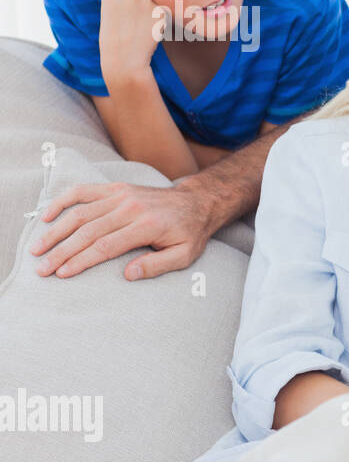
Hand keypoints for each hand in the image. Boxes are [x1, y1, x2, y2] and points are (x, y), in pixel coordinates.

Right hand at [29, 179, 216, 280]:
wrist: (197, 202)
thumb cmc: (190, 233)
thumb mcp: (185, 255)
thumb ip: (158, 266)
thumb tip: (128, 274)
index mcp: (147, 226)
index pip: (106, 246)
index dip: (81, 260)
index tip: (62, 274)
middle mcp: (131, 208)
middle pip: (88, 231)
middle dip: (62, 251)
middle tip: (42, 268)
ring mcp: (122, 195)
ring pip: (80, 212)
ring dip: (56, 231)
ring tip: (37, 248)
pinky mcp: (117, 188)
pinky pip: (84, 191)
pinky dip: (63, 201)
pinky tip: (47, 216)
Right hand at [99, 0, 165, 78]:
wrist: (124, 60)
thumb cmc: (114, 36)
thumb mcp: (109, 9)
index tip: (122, 11)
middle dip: (139, 3)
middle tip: (131, 22)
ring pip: (151, 1)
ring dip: (149, 12)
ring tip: (138, 28)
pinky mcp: (160, 11)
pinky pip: (162, 12)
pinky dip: (158, 21)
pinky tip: (147, 31)